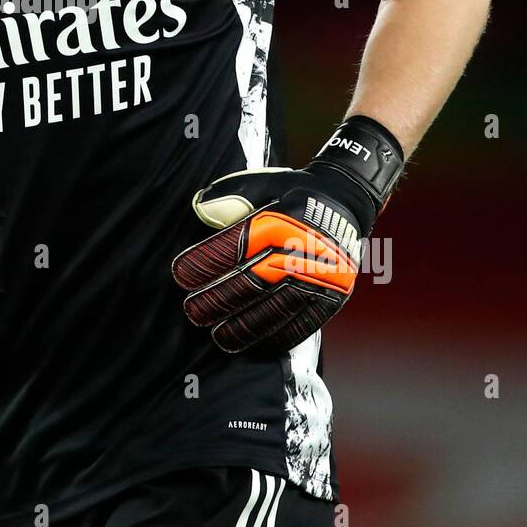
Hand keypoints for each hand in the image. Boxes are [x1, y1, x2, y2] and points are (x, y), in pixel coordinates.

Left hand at [172, 117, 402, 355]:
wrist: (344, 199)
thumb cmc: (292, 193)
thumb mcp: (260, 182)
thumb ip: (229, 197)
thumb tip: (200, 210)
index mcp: (279, 221)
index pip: (234, 247)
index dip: (205, 262)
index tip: (181, 275)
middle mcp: (301, 250)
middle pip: (252, 282)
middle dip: (218, 299)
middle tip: (194, 311)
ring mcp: (320, 275)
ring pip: (276, 307)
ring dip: (245, 326)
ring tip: (220, 336)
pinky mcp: (334, 293)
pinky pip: (304, 321)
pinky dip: (278, 335)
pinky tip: (258, 344)